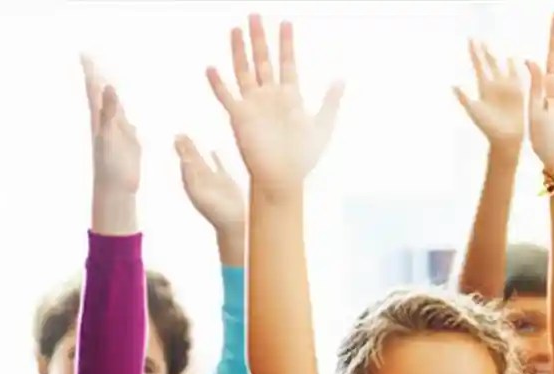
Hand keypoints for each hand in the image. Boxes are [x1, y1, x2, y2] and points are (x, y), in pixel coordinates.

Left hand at [83, 57, 140, 194]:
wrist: (115, 190)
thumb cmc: (110, 165)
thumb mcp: (109, 134)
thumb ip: (110, 111)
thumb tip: (109, 87)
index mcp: (100, 119)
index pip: (94, 90)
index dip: (91, 72)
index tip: (85, 54)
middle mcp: (107, 123)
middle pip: (102, 96)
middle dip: (97, 78)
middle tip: (91, 60)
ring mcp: (118, 133)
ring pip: (115, 109)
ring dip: (112, 95)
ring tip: (106, 80)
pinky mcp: (130, 144)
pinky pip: (128, 125)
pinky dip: (126, 116)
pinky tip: (126, 113)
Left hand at [176, 135, 244, 234]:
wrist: (237, 225)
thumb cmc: (219, 211)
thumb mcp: (202, 189)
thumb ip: (193, 173)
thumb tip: (183, 156)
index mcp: (192, 184)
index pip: (184, 163)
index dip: (180, 150)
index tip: (177, 136)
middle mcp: (201, 183)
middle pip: (191, 161)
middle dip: (186, 148)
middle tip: (180, 134)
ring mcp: (214, 183)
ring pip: (203, 162)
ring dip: (197, 151)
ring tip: (190, 139)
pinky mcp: (227, 185)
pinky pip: (219, 167)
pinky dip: (216, 159)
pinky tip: (214, 151)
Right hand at [207, 15, 343, 196]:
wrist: (283, 177)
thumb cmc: (302, 157)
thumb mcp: (322, 126)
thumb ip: (330, 103)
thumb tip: (341, 80)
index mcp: (289, 97)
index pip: (287, 63)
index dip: (286, 43)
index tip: (286, 23)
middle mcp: (269, 96)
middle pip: (263, 60)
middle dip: (260, 38)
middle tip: (255, 16)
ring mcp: (253, 104)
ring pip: (244, 71)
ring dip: (239, 51)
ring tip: (236, 30)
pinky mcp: (239, 117)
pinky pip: (227, 96)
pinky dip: (219, 83)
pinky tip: (212, 68)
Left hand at [454, 40, 524, 147]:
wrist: (506, 139)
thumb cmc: (489, 127)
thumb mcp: (475, 111)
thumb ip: (465, 98)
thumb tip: (453, 86)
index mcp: (484, 88)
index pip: (479, 65)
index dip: (475, 53)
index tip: (471, 40)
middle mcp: (494, 86)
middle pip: (489, 64)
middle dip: (485, 52)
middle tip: (479, 39)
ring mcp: (506, 88)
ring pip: (502, 68)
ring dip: (498, 58)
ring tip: (493, 48)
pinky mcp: (518, 93)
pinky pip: (517, 76)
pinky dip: (516, 67)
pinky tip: (515, 58)